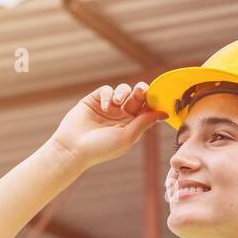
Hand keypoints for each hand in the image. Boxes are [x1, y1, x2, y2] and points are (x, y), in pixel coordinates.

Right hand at [48, 81, 166, 169]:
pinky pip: (106, 90)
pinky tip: (104, 106)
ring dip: (123, 93)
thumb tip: (164, 113)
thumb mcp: (127, 137)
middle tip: (140, 91)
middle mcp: (121, 115)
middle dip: (141, 92)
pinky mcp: (94, 100)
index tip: (157, 97)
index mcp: (132, 125)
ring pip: (123, 90)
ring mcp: (108, 107)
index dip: (153, 101)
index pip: (147, 109)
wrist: (73, 148)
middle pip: (137, 97)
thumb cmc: (101, 148)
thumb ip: (144, 122)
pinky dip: (107, 95)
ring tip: (116, 102)